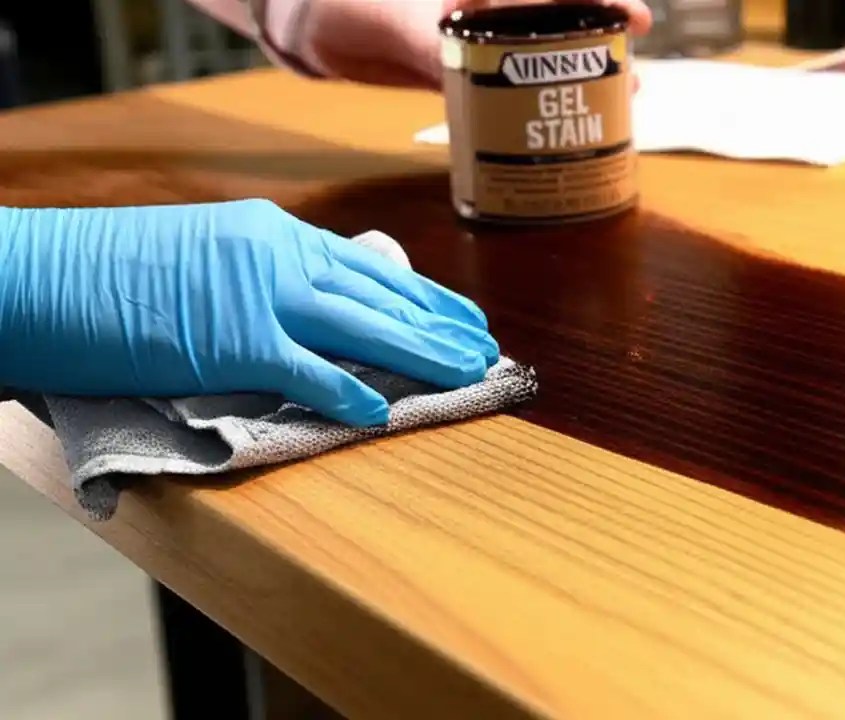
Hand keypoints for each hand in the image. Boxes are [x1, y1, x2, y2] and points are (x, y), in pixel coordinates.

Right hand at [0, 199, 497, 426]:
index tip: (464, 317)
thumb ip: (267, 276)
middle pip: (382, 296)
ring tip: (470, 373)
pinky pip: (310, 371)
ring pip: (366, 327)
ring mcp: (259, 297)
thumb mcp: (208, 255)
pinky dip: (352, 391)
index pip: (371, 269)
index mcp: (273, 235)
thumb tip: (315, 308)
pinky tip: (387, 408)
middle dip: (442, 327)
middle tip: (488, 349)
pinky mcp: (233, 343)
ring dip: (423, 354)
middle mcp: (278, 257)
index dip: (425, 297)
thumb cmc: (116, 272)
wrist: (41, 275)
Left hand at [301, 0, 652, 88]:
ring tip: (613, 107)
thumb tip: (463, 75)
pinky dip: (529, 104)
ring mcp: (473, 38)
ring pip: (537, 57)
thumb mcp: (388, 20)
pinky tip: (554, 123)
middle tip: (633, 83)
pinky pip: (504, 87)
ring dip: (573, 81)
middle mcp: (485, 6)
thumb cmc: (344, 2)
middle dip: (600, 47)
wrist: (304, 23)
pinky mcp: (455, 69)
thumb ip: (425, 44)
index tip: (634, 19)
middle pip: (557, 23)